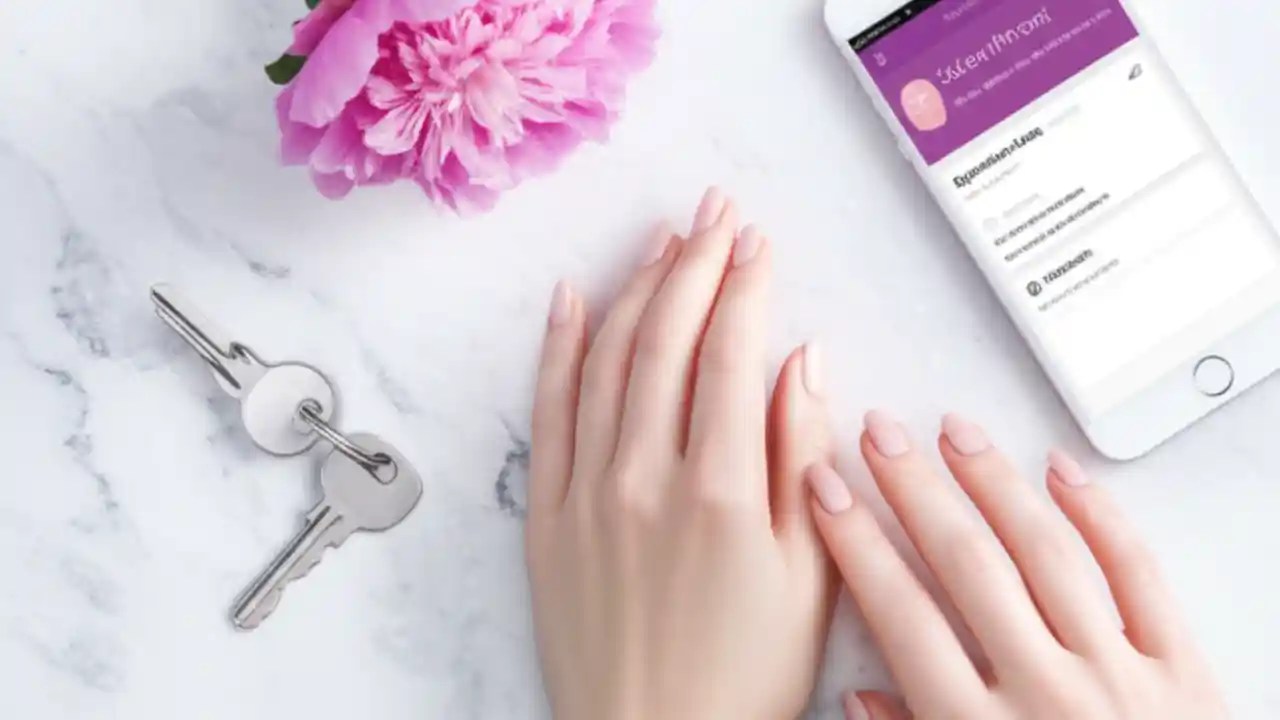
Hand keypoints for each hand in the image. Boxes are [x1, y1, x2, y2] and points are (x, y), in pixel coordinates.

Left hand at [526, 188, 836, 719]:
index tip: (757, 242)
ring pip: (606, 361)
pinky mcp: (545, 516)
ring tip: (664, 242)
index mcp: (719, 490)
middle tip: (715, 213)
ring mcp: (585, 493)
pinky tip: (571, 300)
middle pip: (664, 339)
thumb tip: (804, 362)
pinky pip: (546, 413)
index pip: (728, 353)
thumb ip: (804, 461)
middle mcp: (643, 476)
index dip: (745, 285)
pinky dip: (557, 349)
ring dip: (636, 290)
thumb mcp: (809, 576)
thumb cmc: (743, 673)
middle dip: (694, 263)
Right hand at [809, 412, 1227, 719]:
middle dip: (914, 489)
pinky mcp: (1184, 669)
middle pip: (966, 564)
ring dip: (993, 481)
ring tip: (955, 430)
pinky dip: (1100, 514)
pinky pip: (1138, 574)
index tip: (825, 490)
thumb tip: (859, 698)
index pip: (900, 614)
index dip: (855, 543)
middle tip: (879, 433)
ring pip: (1046, 552)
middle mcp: (1045, 693)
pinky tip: (1060, 468)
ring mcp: (1118, 676)